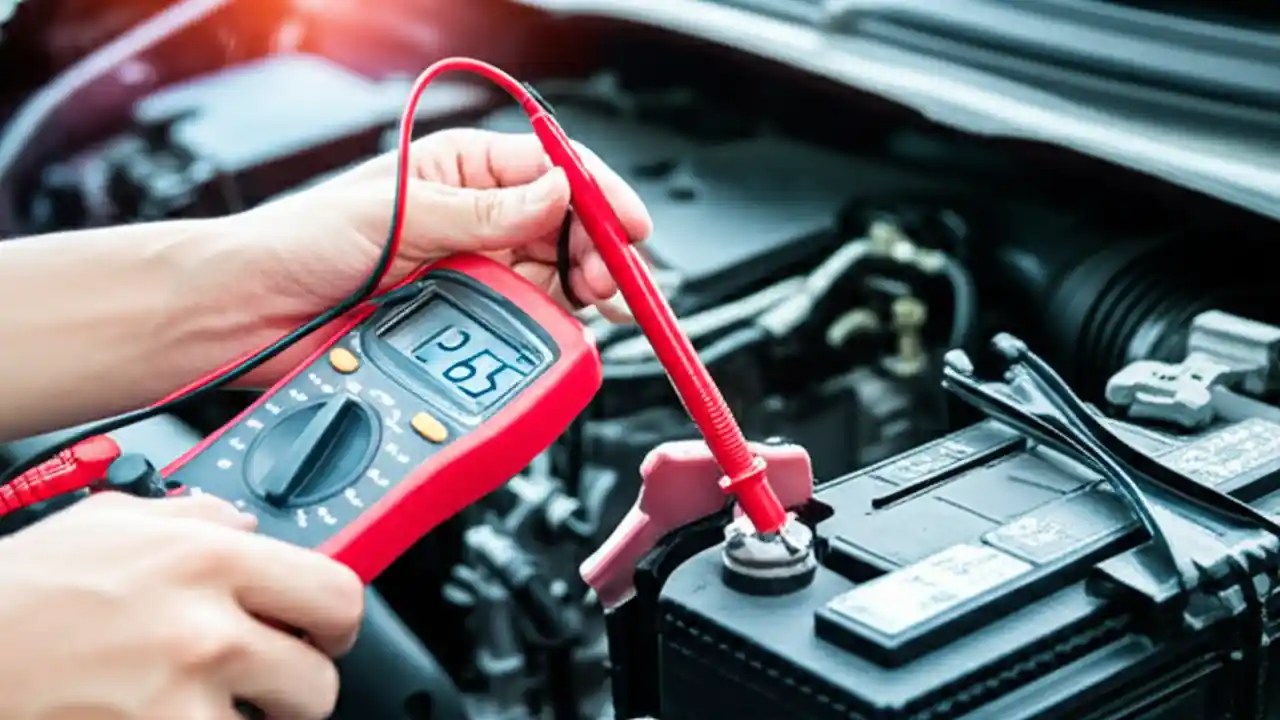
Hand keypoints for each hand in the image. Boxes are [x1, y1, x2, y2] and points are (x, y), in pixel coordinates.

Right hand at [0, 492, 363, 719]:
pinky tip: (173, 717)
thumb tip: (243, 523)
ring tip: (209, 701)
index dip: (337, 621)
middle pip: (320, 678)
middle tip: (270, 679)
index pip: (338, 594)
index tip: (325, 631)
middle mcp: (208, 629)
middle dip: (298, 683)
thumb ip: (194, 516)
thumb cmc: (23, 591)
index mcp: (210, 559)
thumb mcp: (112, 522)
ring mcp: (183, 698)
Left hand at [215, 128, 651, 381]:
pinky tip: (542, 331)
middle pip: (565, 230)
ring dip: (575, 293)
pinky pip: (521, 325)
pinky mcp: (462, 324)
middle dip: (595, 252)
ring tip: (582, 306)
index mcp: (459, 171)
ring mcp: (472, 273)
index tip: (628, 227)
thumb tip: (555, 193)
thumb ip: (482, 210)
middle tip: (606, 281)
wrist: (246, 316)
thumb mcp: (396, 213)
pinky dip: (541, 329)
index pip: (550, 170)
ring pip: (552, 281)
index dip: (597, 196)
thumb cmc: (295, 242)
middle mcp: (475, 220)